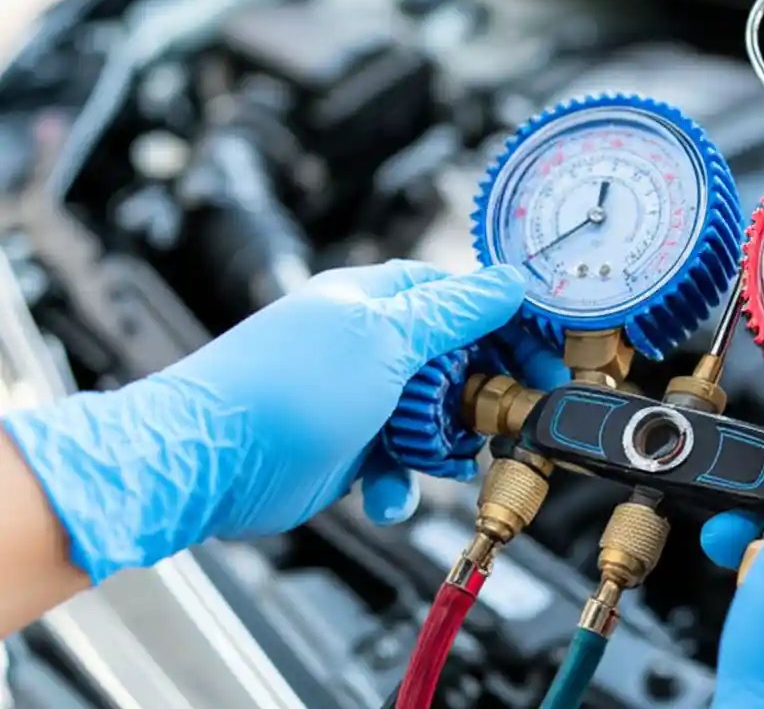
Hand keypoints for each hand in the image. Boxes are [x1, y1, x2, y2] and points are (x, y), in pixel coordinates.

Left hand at [3, 261, 565, 583]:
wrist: (206, 461)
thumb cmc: (284, 387)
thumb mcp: (386, 338)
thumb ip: (455, 311)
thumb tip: (510, 278)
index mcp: (378, 301)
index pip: (466, 298)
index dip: (513, 324)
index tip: (549, 356)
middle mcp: (372, 345)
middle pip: (460, 362)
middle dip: (487, 395)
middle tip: (515, 418)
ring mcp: (360, 398)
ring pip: (435, 420)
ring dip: (445, 447)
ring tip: (444, 463)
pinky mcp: (349, 448)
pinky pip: (399, 464)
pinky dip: (401, 484)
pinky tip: (387, 494)